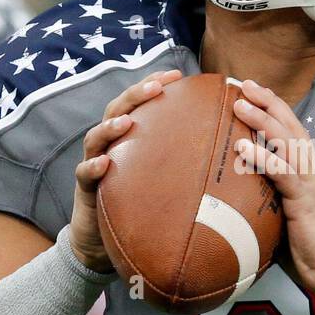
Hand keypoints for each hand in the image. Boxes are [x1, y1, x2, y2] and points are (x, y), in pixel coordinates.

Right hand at [71, 68, 182, 271]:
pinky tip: (105, 163)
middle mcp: (109, 144)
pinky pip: (84, 174)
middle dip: (136, 94)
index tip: (177, 74)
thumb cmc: (140, 204)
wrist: (104, 240)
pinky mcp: (84, 188)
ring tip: (127, 122)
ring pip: (96, 137)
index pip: (140, 103)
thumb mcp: (164, 179)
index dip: (155, 84)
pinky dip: (93, 167)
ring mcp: (94, 163)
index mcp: (129, 137)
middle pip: (117, 109)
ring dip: (111, 127)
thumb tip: (229, 153)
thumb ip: (184, 161)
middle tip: (156, 86)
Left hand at [233, 79, 314, 300]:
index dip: (274, 111)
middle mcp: (313, 171)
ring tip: (240, 103)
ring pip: (288, 143)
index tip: (252, 93)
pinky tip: (243, 147)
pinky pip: (283, 174)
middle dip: (268, 102)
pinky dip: (263, 158)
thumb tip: (237, 202)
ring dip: (263, 120)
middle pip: (291, 127)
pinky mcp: (306, 202)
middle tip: (244, 83)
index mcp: (309, 173)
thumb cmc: (312, 251)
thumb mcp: (285, 220)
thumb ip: (268, 203)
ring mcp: (311, 184)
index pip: (292, 133)